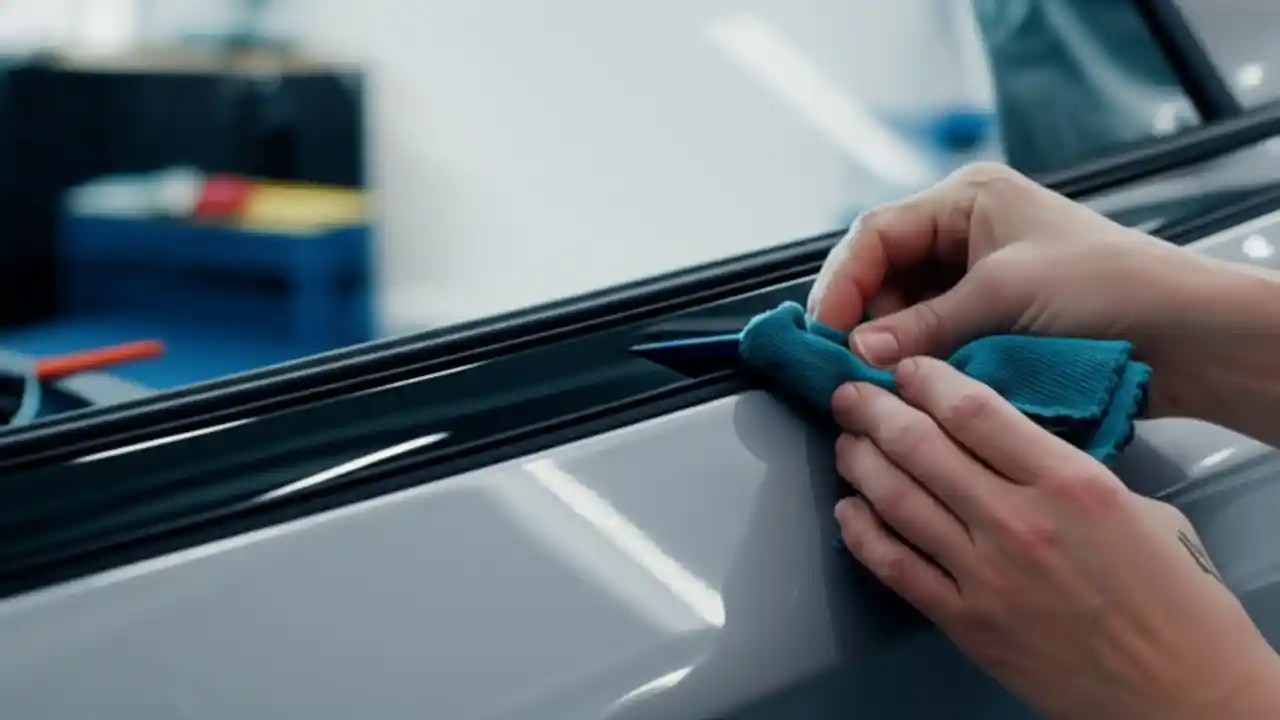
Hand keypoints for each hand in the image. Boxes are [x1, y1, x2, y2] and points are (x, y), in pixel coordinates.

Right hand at [806, 162, 1211, 368]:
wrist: (1184, 334)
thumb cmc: (1107, 287)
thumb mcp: (1003, 296)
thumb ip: (923, 326)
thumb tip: (857, 355)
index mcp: (966, 200)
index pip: (876, 234)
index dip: (842, 283)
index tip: (824, 333)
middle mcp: (963, 232)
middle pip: (881, 272)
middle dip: (861, 317)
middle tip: (843, 364)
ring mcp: (973, 277)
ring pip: (901, 309)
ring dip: (887, 343)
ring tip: (877, 379)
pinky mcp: (986, 319)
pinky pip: (930, 337)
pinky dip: (915, 360)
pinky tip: (907, 381)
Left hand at [831, 358, 1279, 718]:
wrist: (1180, 694)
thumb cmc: (1175, 599)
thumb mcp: (1132, 507)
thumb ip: (1064, 472)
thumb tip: (1007, 448)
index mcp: (1068, 483)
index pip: (973, 410)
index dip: (925, 380)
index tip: (904, 368)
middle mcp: (1018, 521)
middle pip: (920, 446)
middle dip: (874, 412)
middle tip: (850, 395)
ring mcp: (985, 575)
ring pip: (896, 500)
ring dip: (860, 464)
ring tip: (847, 443)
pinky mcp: (966, 622)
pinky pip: (895, 567)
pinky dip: (862, 534)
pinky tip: (849, 511)